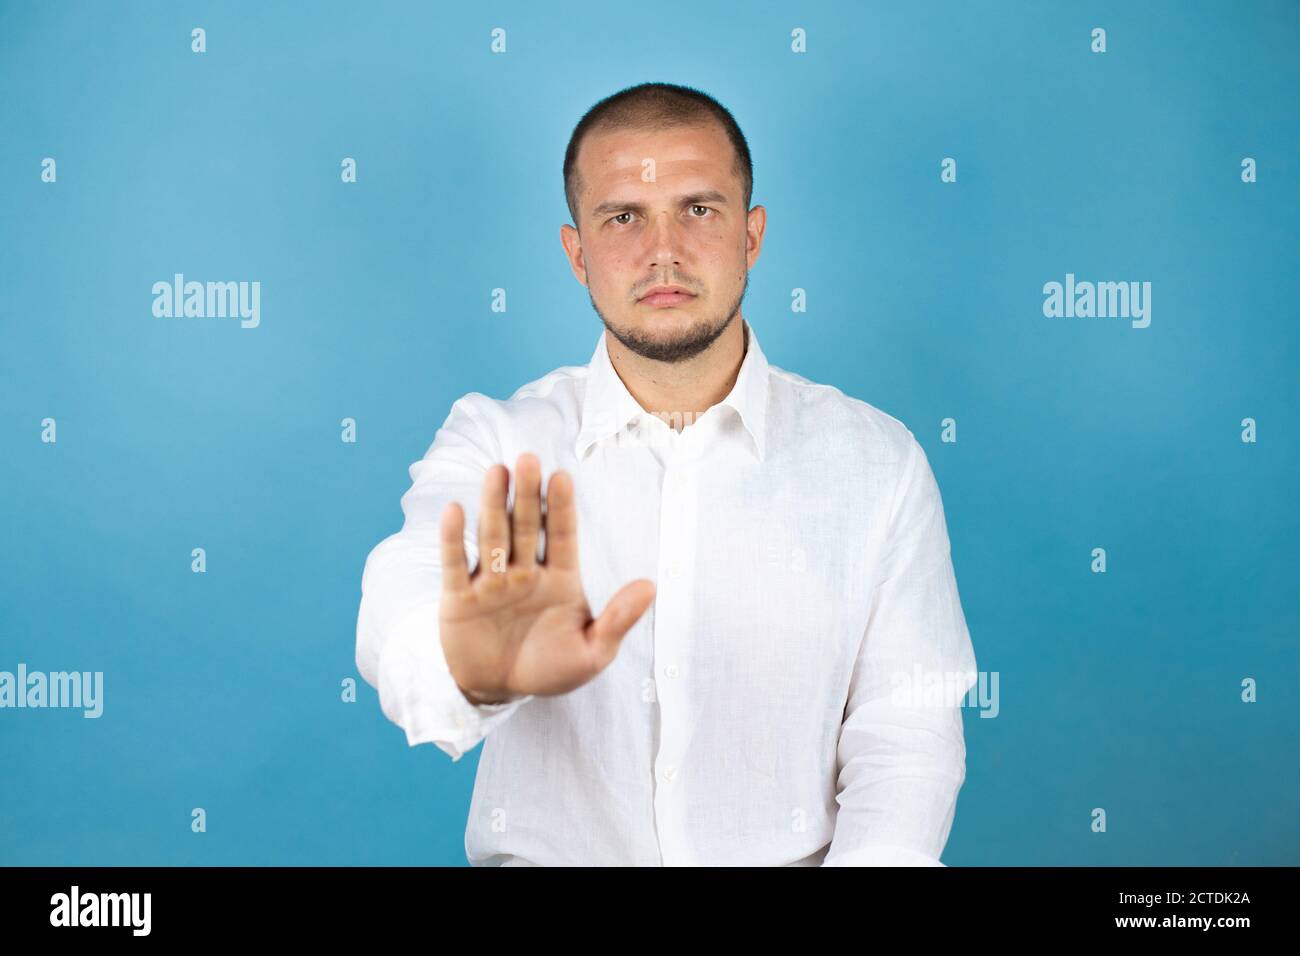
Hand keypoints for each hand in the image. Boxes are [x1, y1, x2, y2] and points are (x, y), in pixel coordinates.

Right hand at [438, 453, 655, 704]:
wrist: (498, 691)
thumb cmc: (549, 669)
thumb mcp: (592, 652)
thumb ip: (618, 619)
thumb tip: (651, 586)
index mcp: (560, 578)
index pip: (562, 535)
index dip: (560, 507)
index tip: (562, 477)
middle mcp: (525, 572)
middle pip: (525, 526)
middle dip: (527, 494)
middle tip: (528, 459)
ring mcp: (491, 582)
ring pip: (493, 536)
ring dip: (493, 505)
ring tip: (496, 472)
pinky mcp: (459, 597)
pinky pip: (456, 564)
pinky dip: (453, 539)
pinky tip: (455, 510)